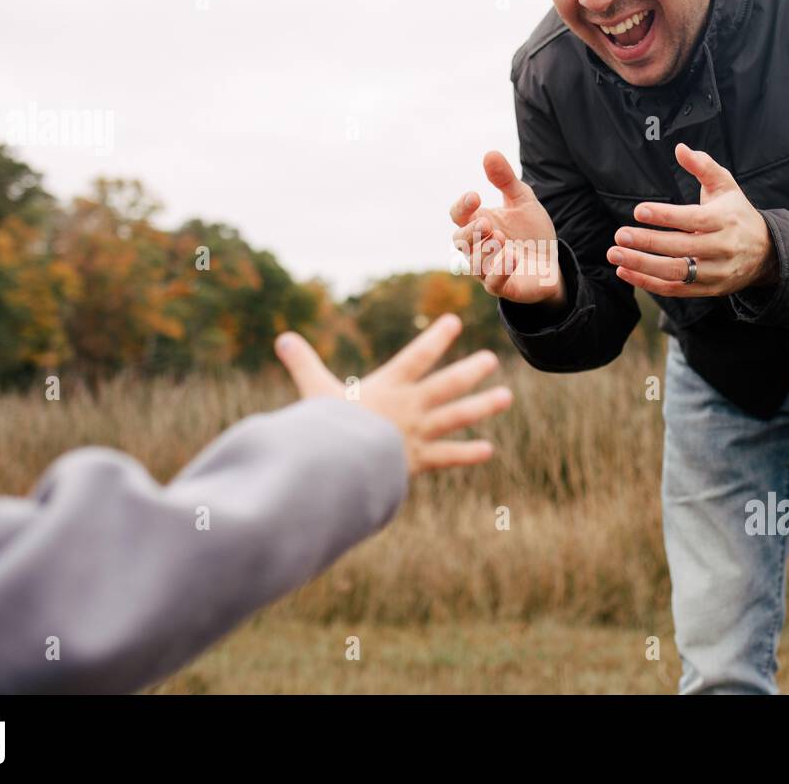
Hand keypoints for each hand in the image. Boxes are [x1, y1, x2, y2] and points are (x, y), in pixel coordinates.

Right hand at [275, 315, 511, 476]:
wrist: (338, 466)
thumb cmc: (324, 428)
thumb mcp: (313, 391)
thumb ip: (302, 363)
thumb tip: (282, 337)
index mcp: (387, 387)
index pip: (417, 357)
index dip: (436, 338)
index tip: (454, 322)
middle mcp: (409, 407)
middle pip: (446, 384)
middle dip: (470, 370)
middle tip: (491, 359)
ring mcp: (417, 434)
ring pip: (456, 416)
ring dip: (482, 406)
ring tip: (505, 397)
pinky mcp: (417, 460)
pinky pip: (447, 456)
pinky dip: (467, 454)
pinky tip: (488, 450)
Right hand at [449, 151, 564, 305]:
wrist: (552, 262)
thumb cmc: (531, 231)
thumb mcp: (522, 201)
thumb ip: (506, 180)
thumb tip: (490, 154)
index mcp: (479, 223)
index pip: (458, 215)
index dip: (462, 206)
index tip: (475, 196)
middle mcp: (478, 248)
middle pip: (458, 242)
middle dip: (470, 232)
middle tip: (486, 223)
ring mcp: (488, 269)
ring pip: (473, 264)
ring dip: (486, 251)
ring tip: (502, 239)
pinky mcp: (503, 287)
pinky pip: (493, 284)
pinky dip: (500, 271)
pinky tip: (513, 257)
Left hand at [607, 143, 776, 297]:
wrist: (766, 253)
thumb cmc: (737, 214)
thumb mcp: (726, 186)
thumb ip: (703, 166)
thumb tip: (680, 148)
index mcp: (725, 220)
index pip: (693, 219)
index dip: (665, 216)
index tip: (638, 210)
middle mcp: (722, 248)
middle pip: (681, 248)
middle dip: (647, 242)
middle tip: (619, 235)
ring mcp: (716, 272)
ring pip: (676, 272)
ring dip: (642, 265)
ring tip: (615, 254)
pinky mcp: (709, 290)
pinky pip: (675, 289)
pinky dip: (648, 283)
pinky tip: (625, 271)